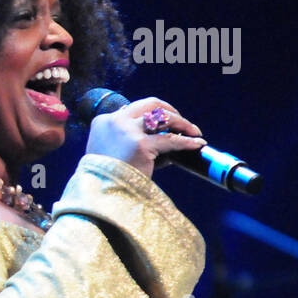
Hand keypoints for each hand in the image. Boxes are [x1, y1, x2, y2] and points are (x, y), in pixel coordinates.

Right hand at [84, 96, 205, 177]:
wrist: (100, 193)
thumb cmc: (106, 177)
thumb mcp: (112, 152)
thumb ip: (129, 140)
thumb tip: (163, 137)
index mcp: (103, 122)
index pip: (133, 109)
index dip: (152, 114)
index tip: (165, 122)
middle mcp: (114, 121)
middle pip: (150, 104)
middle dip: (170, 110)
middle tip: (181, 123)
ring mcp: (127, 131)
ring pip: (163, 116)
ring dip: (182, 122)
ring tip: (194, 132)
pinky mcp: (140, 144)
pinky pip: (171, 140)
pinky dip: (187, 142)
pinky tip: (197, 144)